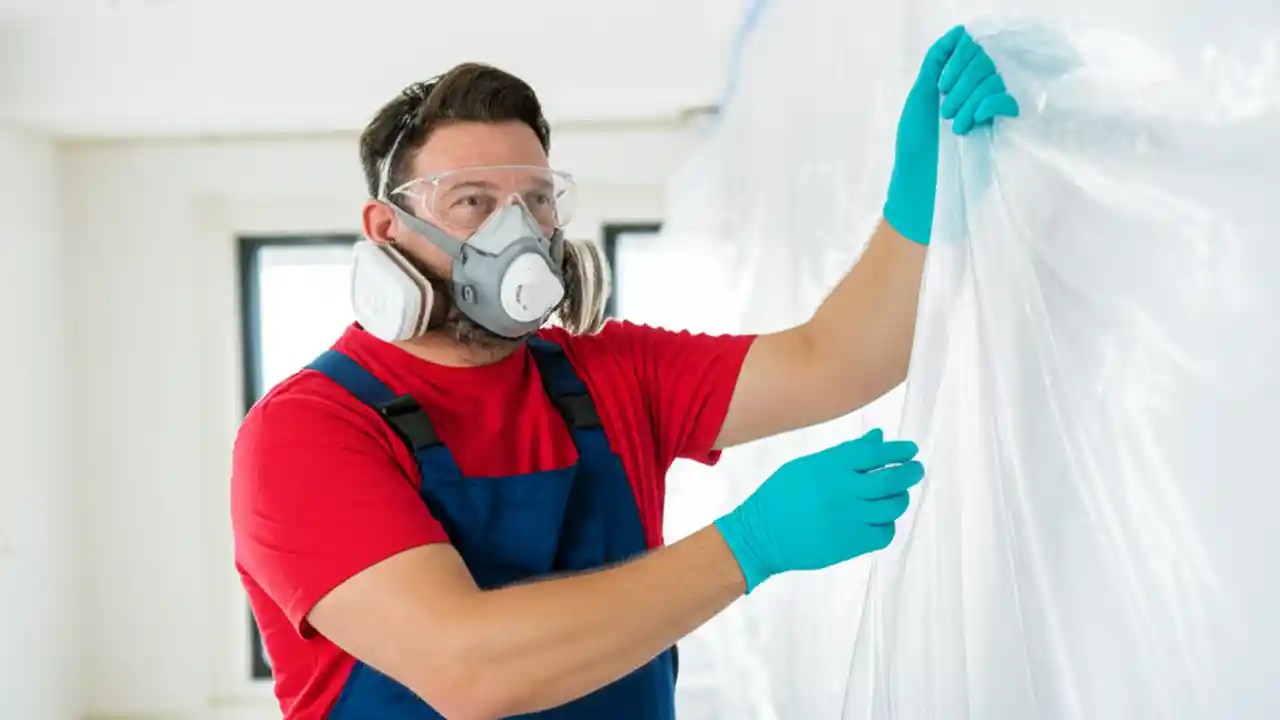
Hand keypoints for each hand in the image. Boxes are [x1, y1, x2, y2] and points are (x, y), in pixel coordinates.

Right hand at [714, 429, 923, 592]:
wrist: (762, 535)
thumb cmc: (781, 495)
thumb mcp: (808, 466)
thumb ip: (845, 453)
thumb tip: (878, 437)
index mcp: (830, 467)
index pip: (876, 453)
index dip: (898, 451)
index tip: (910, 451)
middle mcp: (843, 490)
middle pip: (892, 479)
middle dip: (910, 472)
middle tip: (915, 470)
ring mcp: (849, 518)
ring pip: (892, 507)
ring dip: (900, 498)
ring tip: (897, 496)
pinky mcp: (851, 544)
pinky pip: (884, 533)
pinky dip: (887, 525)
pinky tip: (879, 520)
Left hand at [883, 25, 1019, 244]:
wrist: (922, 188)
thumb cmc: (916, 147)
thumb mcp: (920, 97)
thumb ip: (937, 62)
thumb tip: (958, 33)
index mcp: (956, 86)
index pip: (973, 51)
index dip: (959, 60)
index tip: (940, 85)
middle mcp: (975, 96)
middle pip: (985, 63)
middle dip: (962, 83)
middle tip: (945, 111)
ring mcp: (989, 113)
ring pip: (994, 81)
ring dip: (970, 100)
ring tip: (954, 126)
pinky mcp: (1002, 131)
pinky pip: (1008, 101)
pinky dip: (988, 106)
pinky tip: (973, 124)